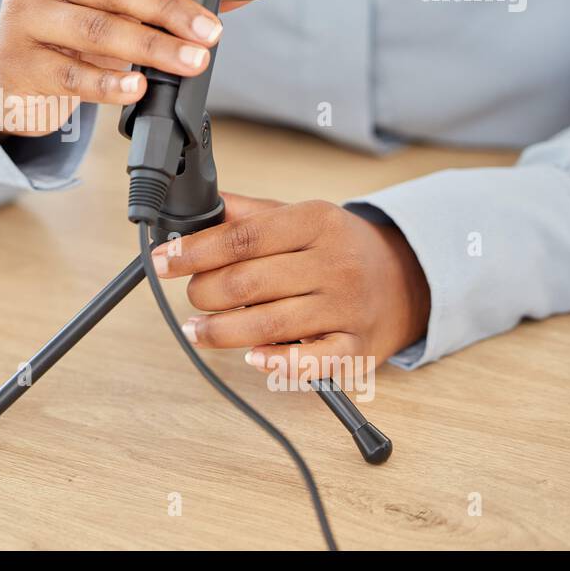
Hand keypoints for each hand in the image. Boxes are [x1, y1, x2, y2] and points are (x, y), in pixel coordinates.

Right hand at [0, 0, 235, 135]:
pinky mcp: (21, 64)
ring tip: (191, 61)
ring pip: (98, 30)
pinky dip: (111, 84)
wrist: (6, 78)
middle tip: (209, 29)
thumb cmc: (62, 32)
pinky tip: (138, 88)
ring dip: (153, 48)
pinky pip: (74, 75)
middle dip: (169, 7)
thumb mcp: (93, 1)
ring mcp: (24, 19)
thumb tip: (221, 3)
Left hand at [151, 193, 430, 377]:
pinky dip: (276, 363)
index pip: (243, 237)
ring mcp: (347, 308)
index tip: (165, 260)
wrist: (405, 278)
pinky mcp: (355, 347)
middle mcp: (335, 263)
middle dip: (205, 292)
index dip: (196, 251)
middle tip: (191, 296)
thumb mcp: (300, 216)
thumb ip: (250, 213)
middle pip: (250, 282)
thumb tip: (199, 207)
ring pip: (269, 324)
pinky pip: (310, 362)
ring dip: (222, 332)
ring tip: (197, 330)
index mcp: (317, 221)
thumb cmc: (338, 247)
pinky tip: (251, 357)